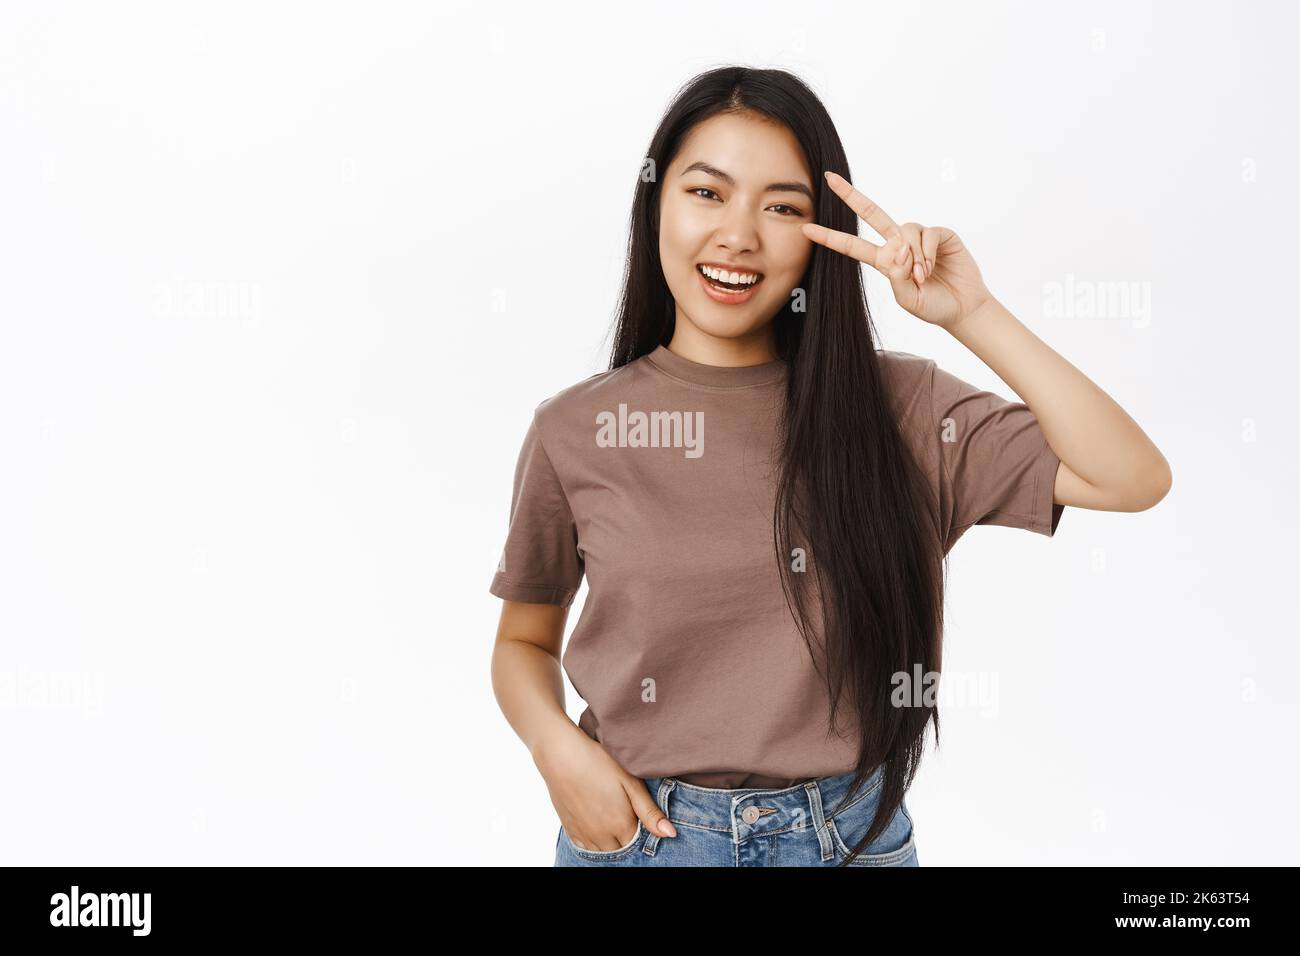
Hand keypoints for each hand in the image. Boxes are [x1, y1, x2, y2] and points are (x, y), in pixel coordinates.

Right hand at [532, 725, 676, 849]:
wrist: (560, 754)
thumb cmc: (598, 762)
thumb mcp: (630, 781)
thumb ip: (650, 811)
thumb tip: (670, 834)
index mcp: (621, 825)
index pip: (639, 846)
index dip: (645, 836)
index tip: (645, 823)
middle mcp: (602, 836)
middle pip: (622, 851)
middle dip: (629, 841)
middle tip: (630, 821)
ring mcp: (584, 834)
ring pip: (604, 852)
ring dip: (612, 845)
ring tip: (615, 824)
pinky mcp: (570, 829)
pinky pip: (585, 849)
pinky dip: (595, 844)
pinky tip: (599, 829)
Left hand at [802, 170, 992, 330]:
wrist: (963, 308)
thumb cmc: (933, 306)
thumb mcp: (908, 300)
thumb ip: (897, 277)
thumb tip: (899, 250)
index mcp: (884, 262)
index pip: (852, 246)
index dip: (830, 237)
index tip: (806, 228)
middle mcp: (898, 244)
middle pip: (871, 214)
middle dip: (850, 196)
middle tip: (830, 178)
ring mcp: (919, 237)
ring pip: (905, 230)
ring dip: (914, 256)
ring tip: (923, 276)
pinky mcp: (940, 234)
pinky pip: (927, 234)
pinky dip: (928, 252)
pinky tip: (933, 267)